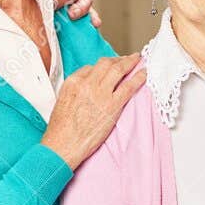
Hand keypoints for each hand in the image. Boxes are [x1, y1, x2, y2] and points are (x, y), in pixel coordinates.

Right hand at [42, 53, 144, 169]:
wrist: (63, 145)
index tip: (109, 68)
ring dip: (130, 62)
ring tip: (137, 59)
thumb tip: (86, 88)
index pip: (91, 68)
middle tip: (126, 59)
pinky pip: (129, 87)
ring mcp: (101, 93)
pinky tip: (144, 74)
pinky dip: (138, 78)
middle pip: (106, 64)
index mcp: (73, 82)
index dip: (102, 67)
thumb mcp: (61, 102)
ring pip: (118, 70)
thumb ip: (75, 91)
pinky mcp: (112, 106)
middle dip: (118, 59)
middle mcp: (87, 83)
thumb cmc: (60, 129)